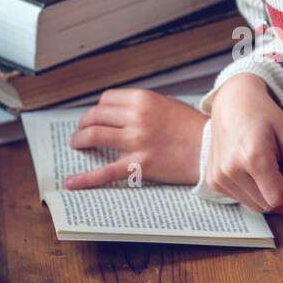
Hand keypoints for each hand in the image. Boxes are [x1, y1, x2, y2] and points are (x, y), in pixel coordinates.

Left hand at [63, 88, 206, 189]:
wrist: (210, 149)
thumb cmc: (191, 128)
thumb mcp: (166, 104)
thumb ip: (142, 106)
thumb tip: (119, 112)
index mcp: (143, 99)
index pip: (106, 99)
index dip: (98, 109)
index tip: (96, 116)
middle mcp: (137, 117)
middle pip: (96, 116)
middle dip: (84, 123)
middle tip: (81, 131)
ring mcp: (136, 141)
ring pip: (94, 135)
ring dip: (79, 140)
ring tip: (77, 144)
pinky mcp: (139, 164)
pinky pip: (105, 172)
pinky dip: (85, 178)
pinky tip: (72, 182)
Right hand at [206, 74, 282, 212]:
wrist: (232, 100)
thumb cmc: (262, 113)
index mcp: (252, 158)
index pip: (277, 197)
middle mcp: (231, 171)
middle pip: (265, 204)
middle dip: (279, 190)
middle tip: (280, 165)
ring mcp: (218, 177)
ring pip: (253, 204)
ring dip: (264, 191)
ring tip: (265, 165)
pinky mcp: (212, 180)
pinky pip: (239, 198)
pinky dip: (250, 189)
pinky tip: (250, 167)